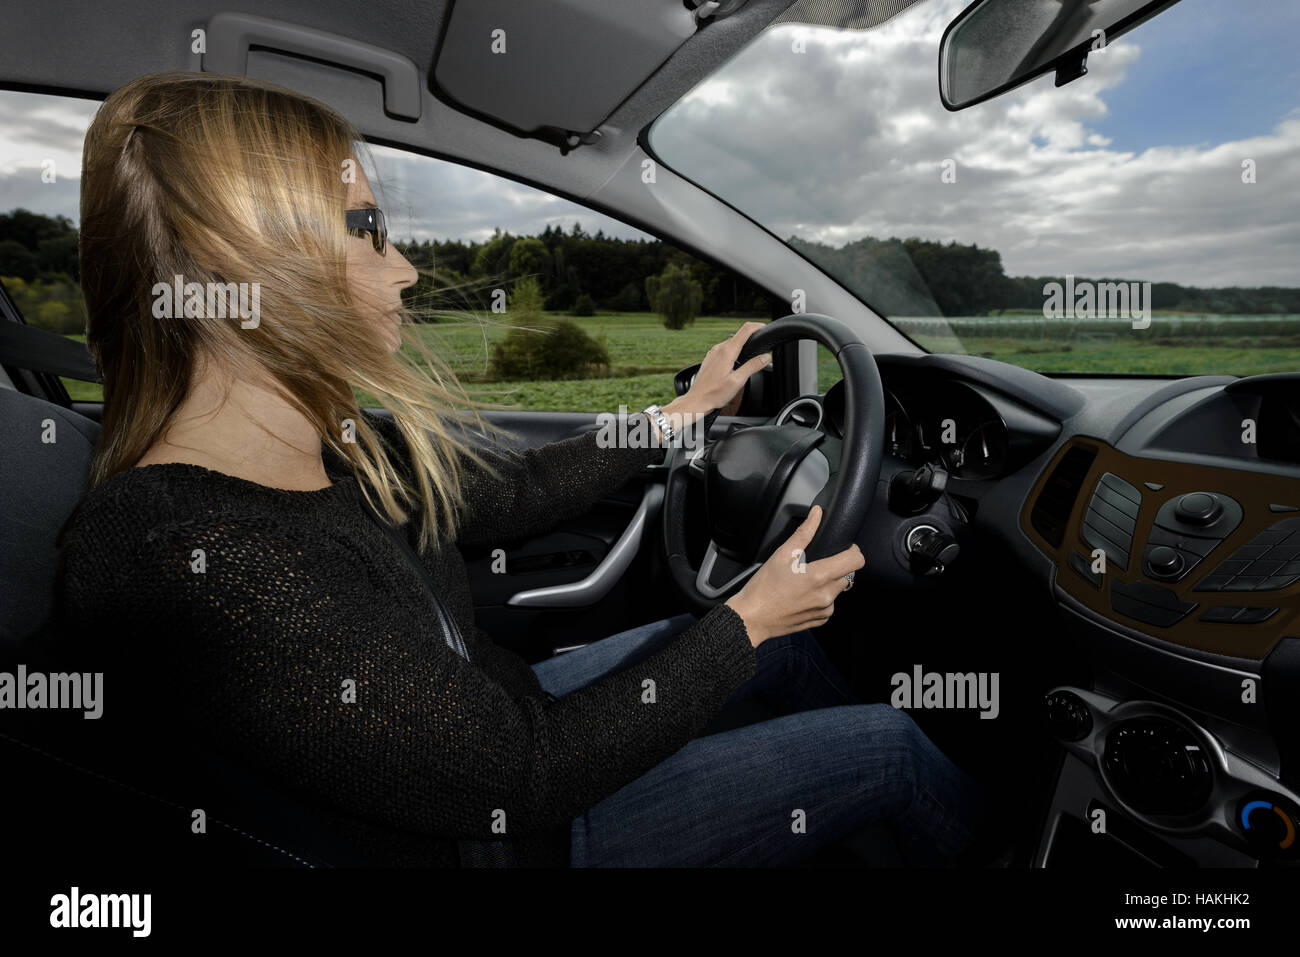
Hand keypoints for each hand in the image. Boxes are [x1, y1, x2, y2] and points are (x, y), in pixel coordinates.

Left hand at [683, 321, 770, 415]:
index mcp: (727, 351)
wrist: (696, 401)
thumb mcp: (737, 381)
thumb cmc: (714, 394)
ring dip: (743, 343)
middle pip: (739, 335)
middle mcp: (718, 348)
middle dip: (752, 335)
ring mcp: (713, 353)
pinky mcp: (710, 358)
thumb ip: (753, 366)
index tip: (766, 328)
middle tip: (763, 342)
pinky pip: (725, 349)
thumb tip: (766, 357)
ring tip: (753, 350)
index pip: (745, 330)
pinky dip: (734, 350)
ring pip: (732, 342)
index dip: (758, 326)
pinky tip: (737, 360)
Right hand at [724, 505, 863, 646]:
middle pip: (849, 574)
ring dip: (829, 582)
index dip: (852, 550)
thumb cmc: (764, 588)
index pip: (856, 560)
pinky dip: (822, 597)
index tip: (842, 548)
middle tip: (816, 563)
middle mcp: (826, 595)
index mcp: (819, 576)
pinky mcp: (820, 620)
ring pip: (839, 589)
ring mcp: (824, 610)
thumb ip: (804, 532)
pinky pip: (830, 604)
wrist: (752, 617)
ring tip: (806, 580)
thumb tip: (817, 513)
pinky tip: (803, 594)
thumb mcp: (782, 554)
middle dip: (838, 566)